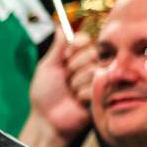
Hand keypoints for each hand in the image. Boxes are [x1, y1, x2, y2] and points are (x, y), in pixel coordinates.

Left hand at [26, 29, 95, 146]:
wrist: (47, 119)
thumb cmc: (44, 94)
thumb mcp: (47, 67)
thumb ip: (57, 47)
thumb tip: (60, 26)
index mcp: (75, 57)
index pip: (84, 39)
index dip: (74, 48)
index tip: (64, 58)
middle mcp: (88, 65)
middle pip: (91, 53)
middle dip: (73, 68)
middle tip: (65, 80)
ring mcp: (96, 79)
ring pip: (93, 69)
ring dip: (76, 83)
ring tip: (70, 92)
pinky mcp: (102, 93)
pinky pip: (95, 86)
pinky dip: (81, 94)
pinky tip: (77, 101)